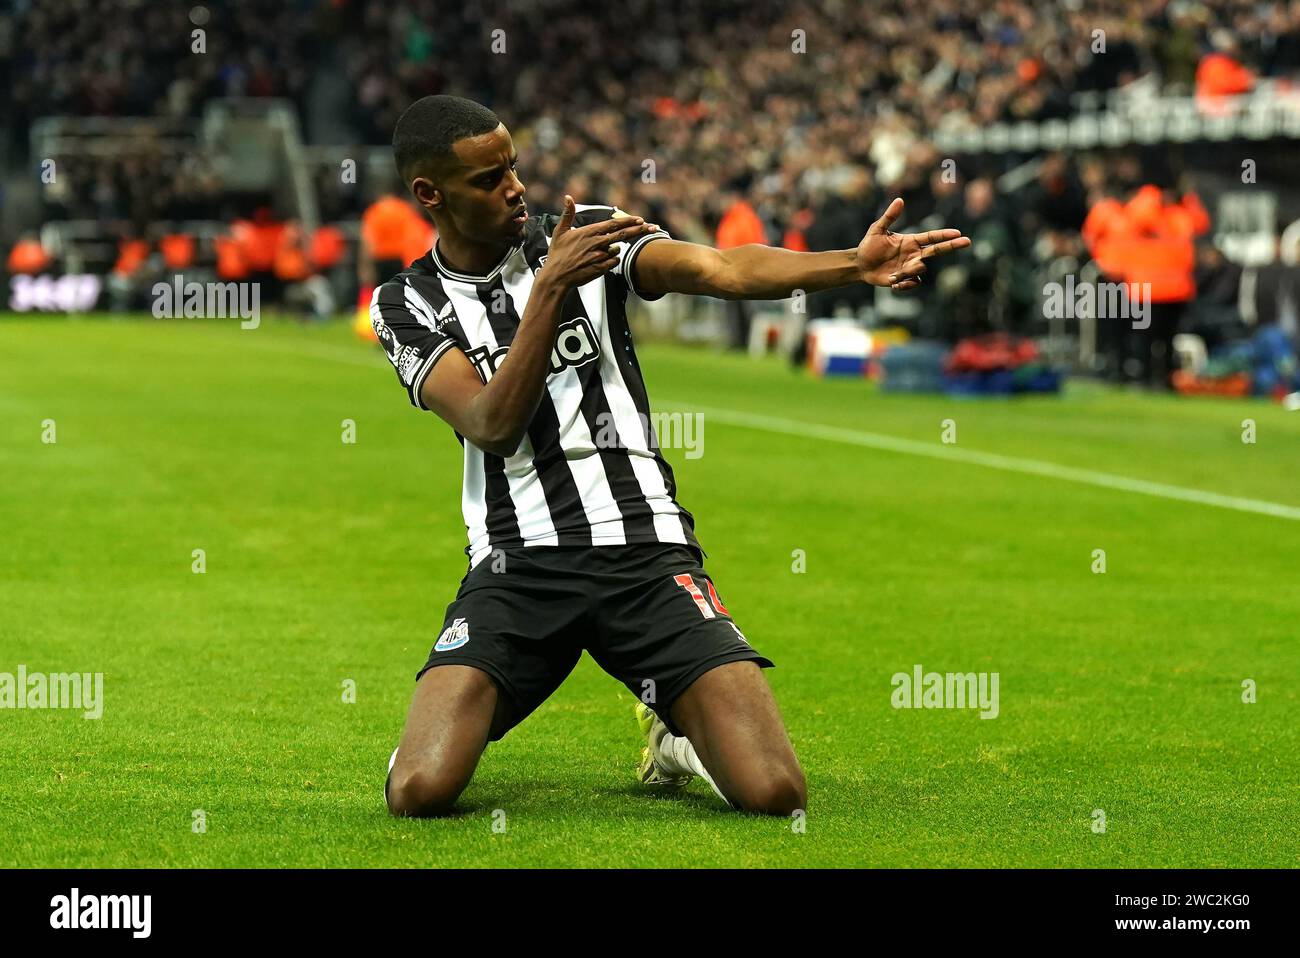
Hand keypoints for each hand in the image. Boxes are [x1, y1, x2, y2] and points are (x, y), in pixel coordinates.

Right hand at [538, 195, 659, 289]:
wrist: (556, 277)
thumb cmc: (557, 254)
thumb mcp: (560, 231)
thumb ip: (567, 214)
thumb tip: (568, 197)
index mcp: (589, 232)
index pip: (614, 224)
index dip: (629, 221)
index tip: (640, 220)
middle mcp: (597, 243)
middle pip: (623, 235)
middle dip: (639, 230)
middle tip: (652, 227)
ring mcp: (600, 257)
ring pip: (618, 249)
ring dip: (617, 248)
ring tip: (604, 250)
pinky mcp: (601, 269)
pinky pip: (614, 262)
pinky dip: (613, 259)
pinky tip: (606, 259)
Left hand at [856, 197, 970, 291]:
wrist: (860, 265)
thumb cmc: (869, 245)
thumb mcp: (877, 229)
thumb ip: (889, 216)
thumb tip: (899, 200)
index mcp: (911, 241)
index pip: (932, 237)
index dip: (944, 235)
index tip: (957, 233)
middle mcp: (914, 253)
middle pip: (938, 250)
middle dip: (952, 246)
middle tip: (967, 242)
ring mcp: (911, 266)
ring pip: (921, 269)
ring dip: (908, 271)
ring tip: (892, 274)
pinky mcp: (905, 279)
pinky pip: (914, 282)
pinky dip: (906, 283)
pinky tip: (893, 282)